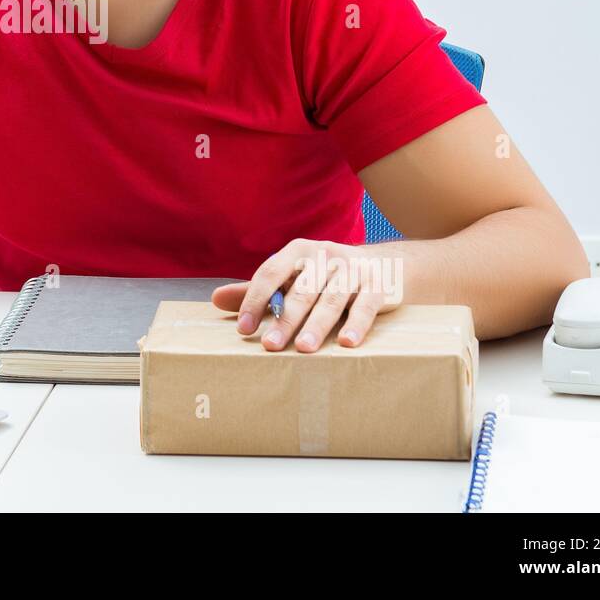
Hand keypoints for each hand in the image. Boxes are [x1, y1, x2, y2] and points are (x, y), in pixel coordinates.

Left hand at [211, 238, 404, 351]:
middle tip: (270, 346)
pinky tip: (347, 342)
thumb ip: (259, 290)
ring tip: (304, 349)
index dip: (255, 300)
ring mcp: (354, 269)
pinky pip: (366, 305)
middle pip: (301, 290)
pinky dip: (357, 323)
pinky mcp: (379, 285)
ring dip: (317, 325)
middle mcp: (325, 255)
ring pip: (332, 299)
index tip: (243, 328)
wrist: (383, 266)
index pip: (270, 273)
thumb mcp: (293, 277)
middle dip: (285, 319)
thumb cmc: (326, 277)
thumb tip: (215, 300)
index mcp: (298, 251)